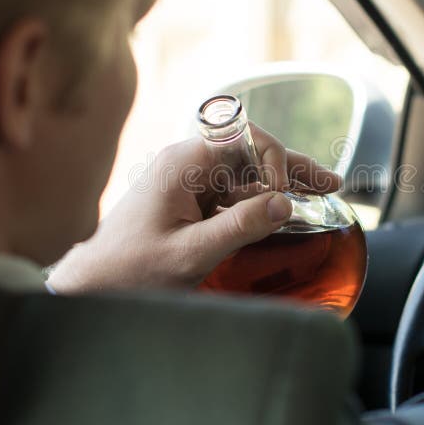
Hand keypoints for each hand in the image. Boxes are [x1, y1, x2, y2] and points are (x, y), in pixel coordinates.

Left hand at [47, 124, 341, 291]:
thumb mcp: (191, 253)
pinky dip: (259, 201)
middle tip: (330, 183)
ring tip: (320, 192)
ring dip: (280, 184)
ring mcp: (187, 182)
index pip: (246, 139)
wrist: (93, 285)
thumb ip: (240, 227)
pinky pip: (230, 194)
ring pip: (244, 174)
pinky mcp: (187, 201)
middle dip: (291, 168)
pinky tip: (282, 211)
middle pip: (251, 155)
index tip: (284, 198)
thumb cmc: (132, 270)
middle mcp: (188, 164)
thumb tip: (283, 204)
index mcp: (185, 164)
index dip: (274, 162)